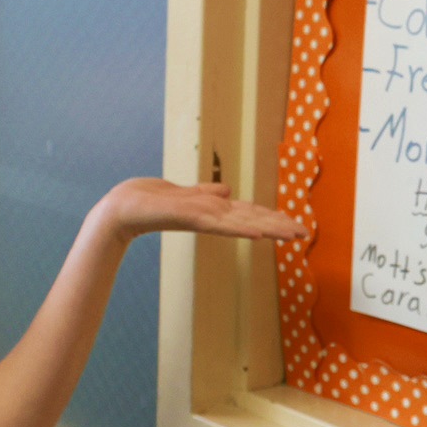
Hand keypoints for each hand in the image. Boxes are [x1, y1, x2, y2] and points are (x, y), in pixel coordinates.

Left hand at [91, 179, 307, 243]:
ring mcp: (201, 217)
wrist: (121, 209)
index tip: (296, 226)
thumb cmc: (148, 202)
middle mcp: (211, 216)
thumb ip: (205, 193)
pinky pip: (218, 223)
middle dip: (278, 227)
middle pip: (252, 220)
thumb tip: (226, 191)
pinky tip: (257, 234)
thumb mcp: (182, 194)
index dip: (273, 219)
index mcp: (212, 210)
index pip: (249, 214)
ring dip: (267, 229)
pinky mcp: (188, 217)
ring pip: (242, 223)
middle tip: (304, 234)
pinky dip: (239, 228)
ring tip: (291, 234)